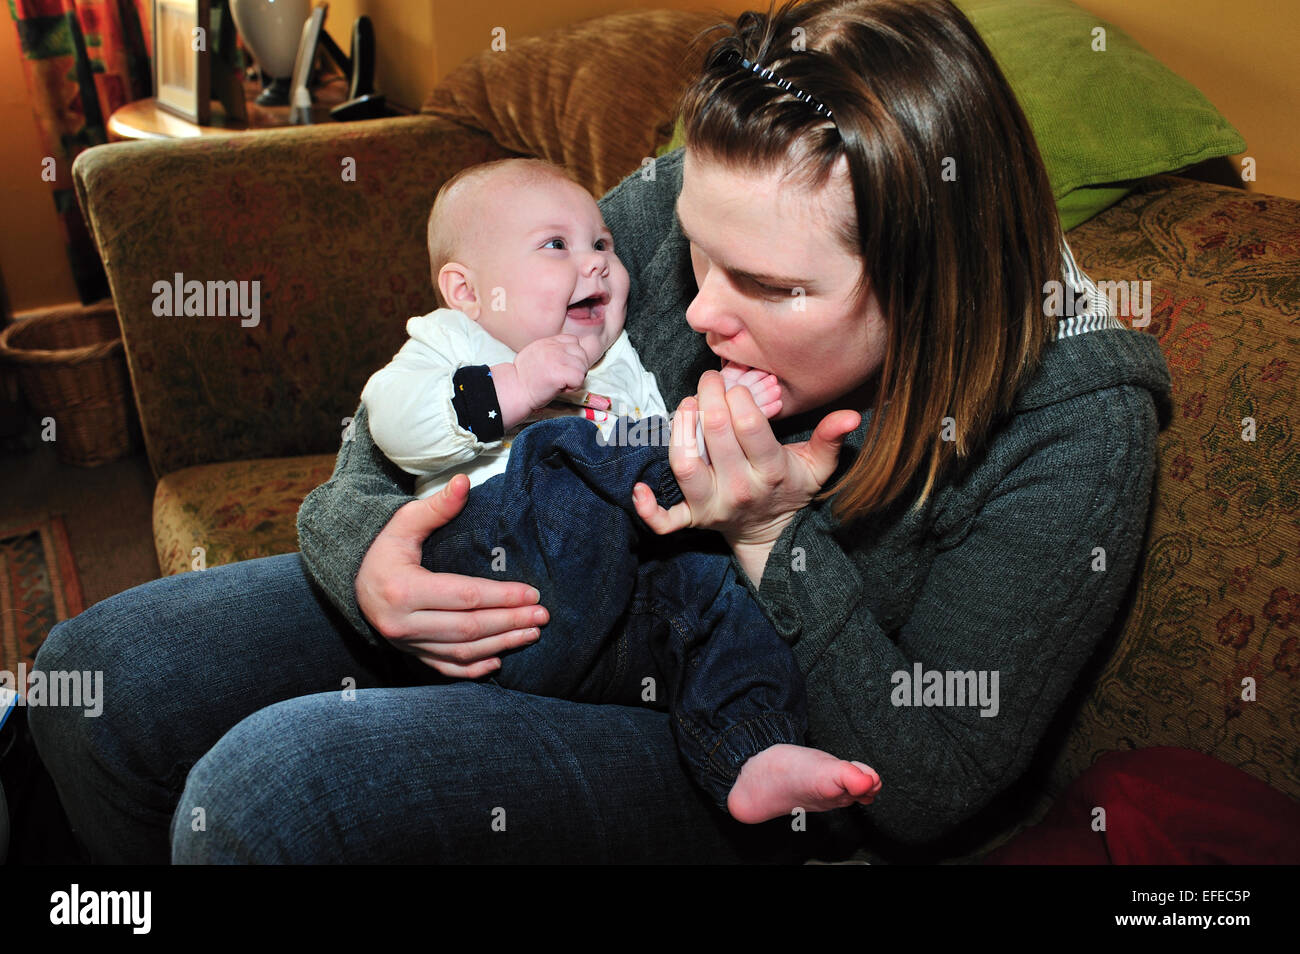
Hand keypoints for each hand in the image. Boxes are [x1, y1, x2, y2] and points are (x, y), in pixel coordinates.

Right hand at [356, 474, 547, 677]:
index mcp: (403, 589)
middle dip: (510, 622)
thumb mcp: (404, 522)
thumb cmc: (383, 548)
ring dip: (501, 644)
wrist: (351, 580)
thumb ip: (437, 507)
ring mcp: (406, 644)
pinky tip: (500, 660)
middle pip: (468, 628)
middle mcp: (403, 623)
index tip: (531, 593)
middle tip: (542, 615)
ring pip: (461, 652)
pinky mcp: (410, 655)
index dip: (501, 596)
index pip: (464, 596)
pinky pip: (446, 668)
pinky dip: (474, 668)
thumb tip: (463, 482)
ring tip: (532, 633)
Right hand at [514, 334, 592, 409]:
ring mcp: (557, 358)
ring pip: (582, 366)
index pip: (574, 341)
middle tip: (562, 378)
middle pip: (581, 353)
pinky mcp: (559, 373)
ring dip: (575, 378)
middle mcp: (553, 347)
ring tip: (560, 383)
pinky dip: (573, 387)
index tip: (562, 367)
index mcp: (548, 342)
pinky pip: (579, 379)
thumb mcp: (536, 354)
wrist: (514, 390)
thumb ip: (552, 350)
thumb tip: (569, 355)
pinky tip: (560, 388)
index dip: (572, 356)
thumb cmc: (525, 379)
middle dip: (577, 368)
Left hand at [633, 370, 859, 550]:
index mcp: (770, 472)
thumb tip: (850, 416)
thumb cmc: (790, 488)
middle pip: (715, 435)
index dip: (738, 399)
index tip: (736, 384)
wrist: (770, 533)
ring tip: (687, 404)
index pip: (750, 428)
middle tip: (710, 380)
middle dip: (709, 397)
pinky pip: (665, 521)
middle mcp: (739, 489)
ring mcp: (711, 506)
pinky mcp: (692, 519)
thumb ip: (830, 439)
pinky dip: (648, 508)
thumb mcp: (817, 466)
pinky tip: (639, 488)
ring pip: (685, 465)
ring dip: (679, 429)